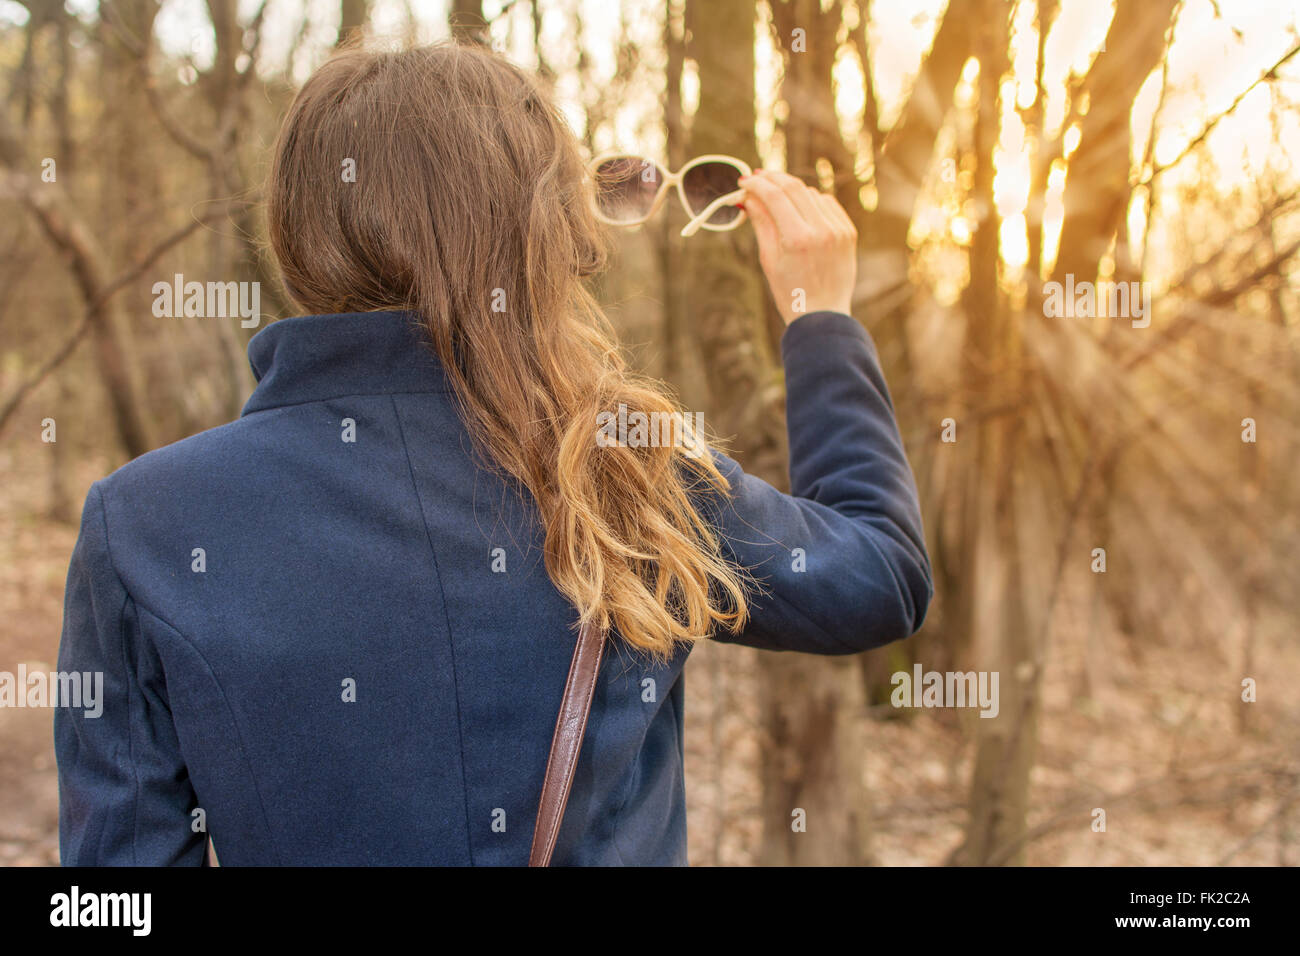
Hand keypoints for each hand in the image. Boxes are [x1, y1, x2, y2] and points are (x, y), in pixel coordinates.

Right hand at [738, 169, 857, 325]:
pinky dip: (811, 201)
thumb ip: (761, 223)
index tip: (745, 180)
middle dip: (773, 179)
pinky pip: (827, 204)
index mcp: (798, 239)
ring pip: (811, 193)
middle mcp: (822, 230)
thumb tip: (749, 197)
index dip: (757, 184)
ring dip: (791, 190)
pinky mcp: (848, 232)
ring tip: (775, 196)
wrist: (822, 315)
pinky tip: (799, 209)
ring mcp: (838, 230)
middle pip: (794, 188)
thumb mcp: (769, 259)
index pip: (775, 196)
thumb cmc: (790, 292)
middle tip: (757, 177)